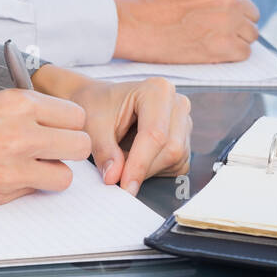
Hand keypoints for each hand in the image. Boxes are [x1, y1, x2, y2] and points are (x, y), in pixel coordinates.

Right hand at [0, 91, 92, 210]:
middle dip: (69, 147)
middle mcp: (20, 135)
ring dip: (53, 172)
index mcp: (14, 104)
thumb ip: (12, 111)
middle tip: (51, 147)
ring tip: (32, 167)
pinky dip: (27, 188)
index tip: (55, 124)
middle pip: (80, 145)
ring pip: (64, 177)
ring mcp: (11, 170)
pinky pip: (33, 193)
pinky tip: (6, 178)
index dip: (67, 121)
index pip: (74, 114)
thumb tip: (38, 119)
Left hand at [44, 72, 191, 194]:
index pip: (155, 135)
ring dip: (147, 170)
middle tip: (116, 174)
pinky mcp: (184, 138)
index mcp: (157, 91)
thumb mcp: (92, 126)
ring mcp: (184, 121)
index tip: (125, 186)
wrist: (98, 101)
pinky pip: (177, 165)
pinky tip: (136, 159)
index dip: (140, 164)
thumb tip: (114, 177)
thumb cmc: (96, 106)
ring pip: (176, 159)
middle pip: (170, 149)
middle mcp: (176, 103)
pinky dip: (155, 170)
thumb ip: (104, 151)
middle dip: (143, 169)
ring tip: (122, 156)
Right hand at [110, 0, 259, 63]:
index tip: (223, 17)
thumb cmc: (149, 5)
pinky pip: (243, 53)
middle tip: (220, 33)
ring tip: (215, 45)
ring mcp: (228, 21)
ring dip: (237, 40)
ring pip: (250, 34)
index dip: (233, 8)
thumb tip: (220, 3)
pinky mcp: (223, 46)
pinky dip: (231, 56)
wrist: (132, 23)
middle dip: (237, 24)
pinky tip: (214, 54)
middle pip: (250, 14)